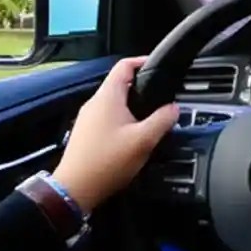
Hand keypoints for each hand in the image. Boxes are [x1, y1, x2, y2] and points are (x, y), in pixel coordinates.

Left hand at [53, 57, 177, 212]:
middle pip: (121, 84)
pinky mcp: (86, 133)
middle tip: (161, 99)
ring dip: (133, 106)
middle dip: (142, 88)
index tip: (158, 68)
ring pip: (115, 102)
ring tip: (151, 119)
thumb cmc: (107, 162)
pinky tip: (133, 136)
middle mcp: (94, 103)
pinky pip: (107, 117)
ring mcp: (87, 118)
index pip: (124, 65)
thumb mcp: (143, 140)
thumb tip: (174, 108)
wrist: (75, 188)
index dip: (143, 62)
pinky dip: (123, 120)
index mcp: (108, 97)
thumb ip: (163, 120)